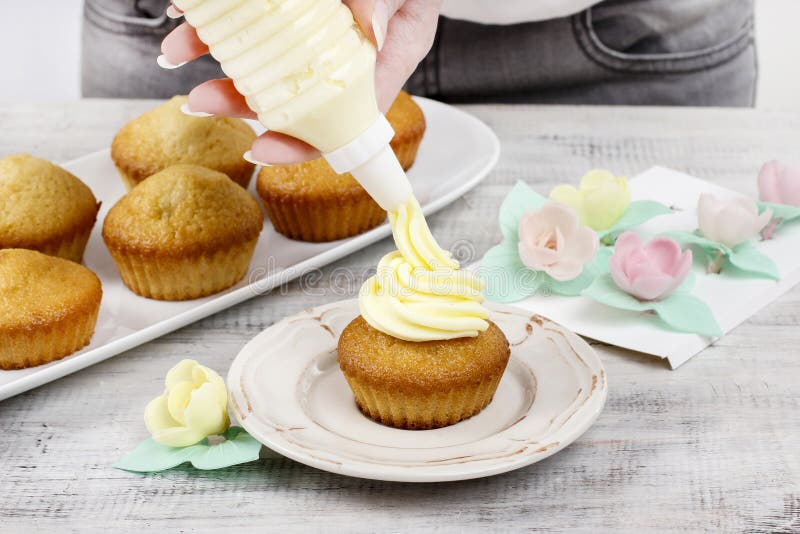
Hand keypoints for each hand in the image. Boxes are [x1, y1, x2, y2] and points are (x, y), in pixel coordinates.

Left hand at [161, 0, 441, 164]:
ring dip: (219, 54)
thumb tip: (373, 33)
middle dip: (240, 99)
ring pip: (266, 51)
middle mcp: (349, 46)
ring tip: (179, 50)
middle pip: (293, 90)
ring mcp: (317, 22)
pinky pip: (255, 11)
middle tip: (202, 100)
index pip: (348, 117)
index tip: (260, 151)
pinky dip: (218, 12)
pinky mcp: (292, 0)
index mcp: (386, 54)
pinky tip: (190, 9)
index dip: (302, 142)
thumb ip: (386, 3)